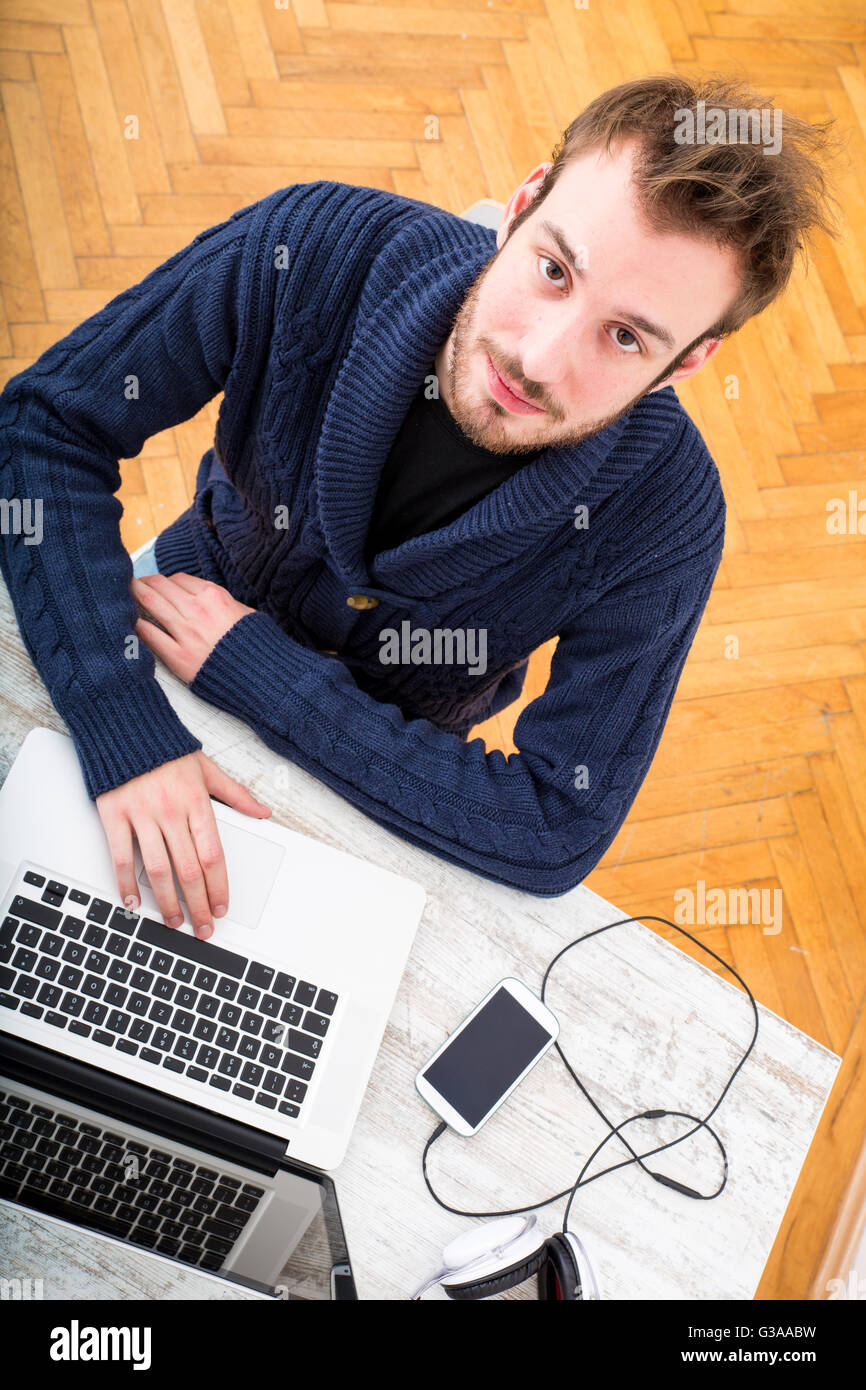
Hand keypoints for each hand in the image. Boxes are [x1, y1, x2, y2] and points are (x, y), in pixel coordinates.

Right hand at [95, 750, 271, 938]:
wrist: (124, 725)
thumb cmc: (166, 749)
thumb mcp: (208, 768)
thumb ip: (236, 795)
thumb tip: (264, 812)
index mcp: (196, 802)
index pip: (213, 855)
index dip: (219, 886)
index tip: (222, 907)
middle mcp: (171, 811)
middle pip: (189, 870)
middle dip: (199, 904)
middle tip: (203, 927)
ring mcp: (141, 815)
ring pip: (158, 870)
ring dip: (168, 901)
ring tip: (174, 920)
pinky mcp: (114, 815)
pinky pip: (122, 856)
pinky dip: (126, 883)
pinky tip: (133, 901)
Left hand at [131, 572, 254, 683]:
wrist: (263, 677)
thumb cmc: (257, 646)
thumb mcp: (246, 614)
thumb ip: (223, 603)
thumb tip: (207, 599)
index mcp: (214, 596)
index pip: (179, 579)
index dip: (165, 580)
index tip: (158, 584)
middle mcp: (197, 609)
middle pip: (160, 586)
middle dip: (144, 582)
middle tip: (132, 584)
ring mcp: (186, 633)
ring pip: (151, 603)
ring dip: (134, 595)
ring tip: (124, 594)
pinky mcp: (178, 656)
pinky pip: (149, 635)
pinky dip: (136, 625)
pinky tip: (127, 622)